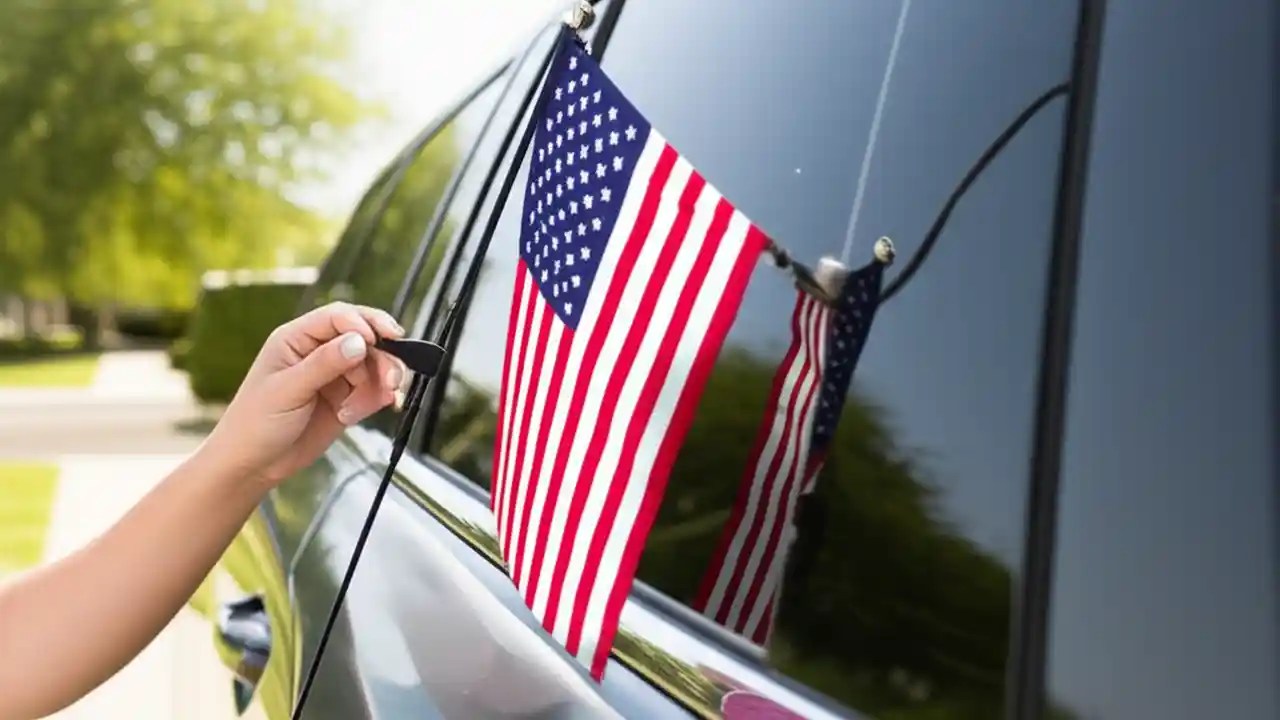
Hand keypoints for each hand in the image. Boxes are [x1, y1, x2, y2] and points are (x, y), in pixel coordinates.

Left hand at [203, 302, 406, 485]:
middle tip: (391, 378)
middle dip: (382, 356)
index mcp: (296, 339)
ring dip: (383, 380)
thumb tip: (358, 341)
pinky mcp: (346, 398)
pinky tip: (377, 407)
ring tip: (380, 399)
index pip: (338, 317)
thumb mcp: (288, 390)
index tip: (378, 341)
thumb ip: (324, 364)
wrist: (253, 465)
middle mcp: (317, 352)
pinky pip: (373, 389)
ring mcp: (333, 376)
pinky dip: (381, 397)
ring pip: (374, 365)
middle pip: (364, 338)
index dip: (363, 324)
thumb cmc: (254, 424)